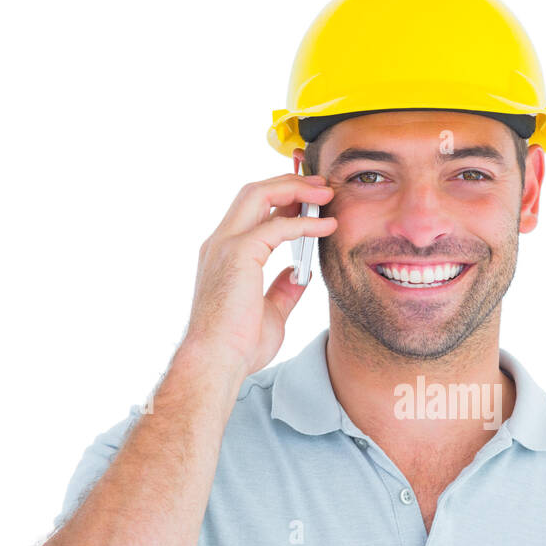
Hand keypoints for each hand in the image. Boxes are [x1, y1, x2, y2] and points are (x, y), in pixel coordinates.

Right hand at [185, 172, 335, 375]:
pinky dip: (305, 223)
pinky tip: (327, 227)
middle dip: (289, 183)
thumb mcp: (270, 312)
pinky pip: (277, 226)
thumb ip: (283, 289)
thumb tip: (299, 274)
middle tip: (322, 186)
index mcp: (224, 254)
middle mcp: (220, 243)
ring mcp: (226, 245)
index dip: (282, 199)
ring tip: (326, 193)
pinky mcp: (238, 253)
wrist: (217, 362)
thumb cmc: (238, 346)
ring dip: (295, 189)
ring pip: (259, 195)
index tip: (311, 201)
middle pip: (254, 192)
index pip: (252, 210)